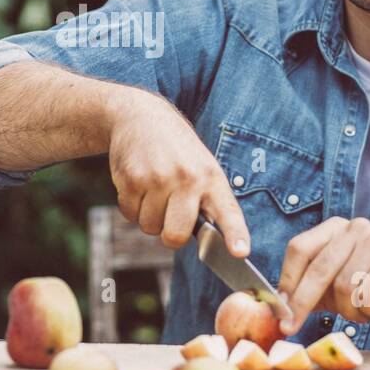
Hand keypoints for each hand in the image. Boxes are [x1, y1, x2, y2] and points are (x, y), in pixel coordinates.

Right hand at [106, 91, 250, 256]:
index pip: (227, 211)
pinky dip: (132, 206)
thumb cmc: (176, 150)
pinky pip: (130, 215)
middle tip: (170, 215)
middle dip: (170, 235)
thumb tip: (207, 243)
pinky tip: (138, 183)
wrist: (140, 116)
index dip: (234, 234)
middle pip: (176, 236)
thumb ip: (206, 201)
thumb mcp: (201, 166)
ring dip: (149, 216)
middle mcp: (187, 178)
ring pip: (149, 227)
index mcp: (211, 177)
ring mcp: (157, 178)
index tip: (240, 252)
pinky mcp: (131, 179)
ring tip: (153, 188)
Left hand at [276, 217, 369, 334]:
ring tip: (364, 309)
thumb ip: (305, 291)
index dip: (286, 281)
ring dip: (350, 310)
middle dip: (302, 303)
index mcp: (335, 228)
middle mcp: (356, 228)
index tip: (279, 310)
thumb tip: (275, 307)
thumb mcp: (332, 290)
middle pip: (318, 269)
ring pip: (345, 288)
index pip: (299, 249)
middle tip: (290, 328)